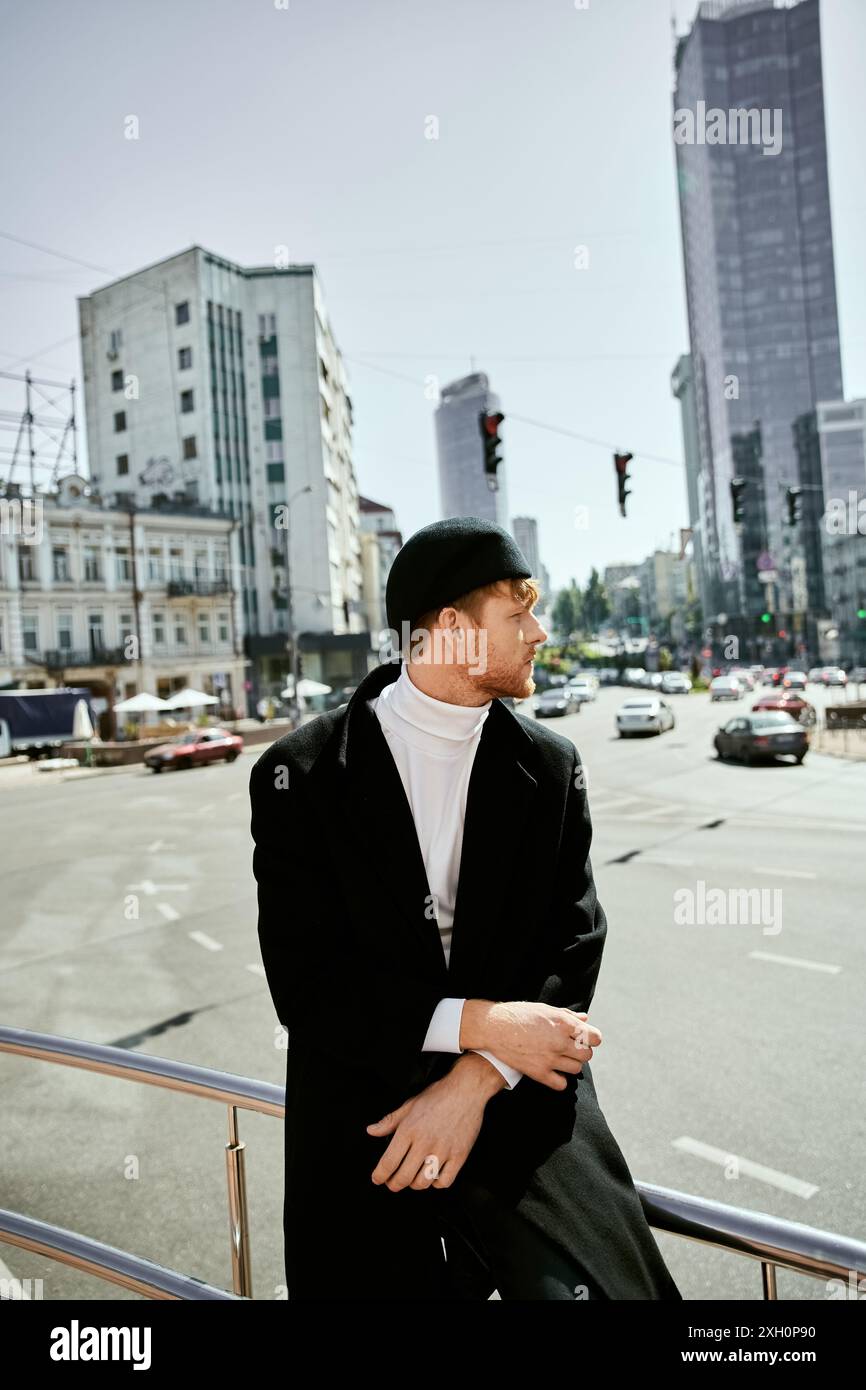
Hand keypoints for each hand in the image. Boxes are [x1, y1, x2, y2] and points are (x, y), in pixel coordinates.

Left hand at [365, 1063, 489, 1191]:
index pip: (388, 1162)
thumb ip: (389, 1121)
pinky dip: (436, 1184)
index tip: (377, 1179)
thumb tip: (372, 1131)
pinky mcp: (459, 1155)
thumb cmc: (438, 1095)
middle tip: (392, 1183)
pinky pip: (445, 1181)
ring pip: (423, 1182)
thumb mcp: (409, 1105)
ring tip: (413, 1178)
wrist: (466, 1090)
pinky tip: (433, 1175)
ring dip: (414, 1185)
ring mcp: (443, 1150)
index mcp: (409, 1130)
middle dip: (394, 1185)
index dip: (380, 1176)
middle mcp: (424, 1142)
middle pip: (403, 1177)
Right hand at [466, 1001, 601, 1090]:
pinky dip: (560, 1080)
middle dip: (581, 1051)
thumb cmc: (519, 1014)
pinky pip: (561, 1084)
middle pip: (587, 1055)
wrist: (493, 1027)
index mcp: (562, 1022)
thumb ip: (567, 1015)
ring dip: (571, 1064)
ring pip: (576, 1069)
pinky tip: (553, 1071)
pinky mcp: (538, 1072)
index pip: (594, 1037)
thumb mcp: (544, 1009)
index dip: (591, 1038)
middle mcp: (559, 1041)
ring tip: (560, 1058)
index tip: (583, 1038)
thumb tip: (585, 1018)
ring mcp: (549, 1058)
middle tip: (569, 1048)